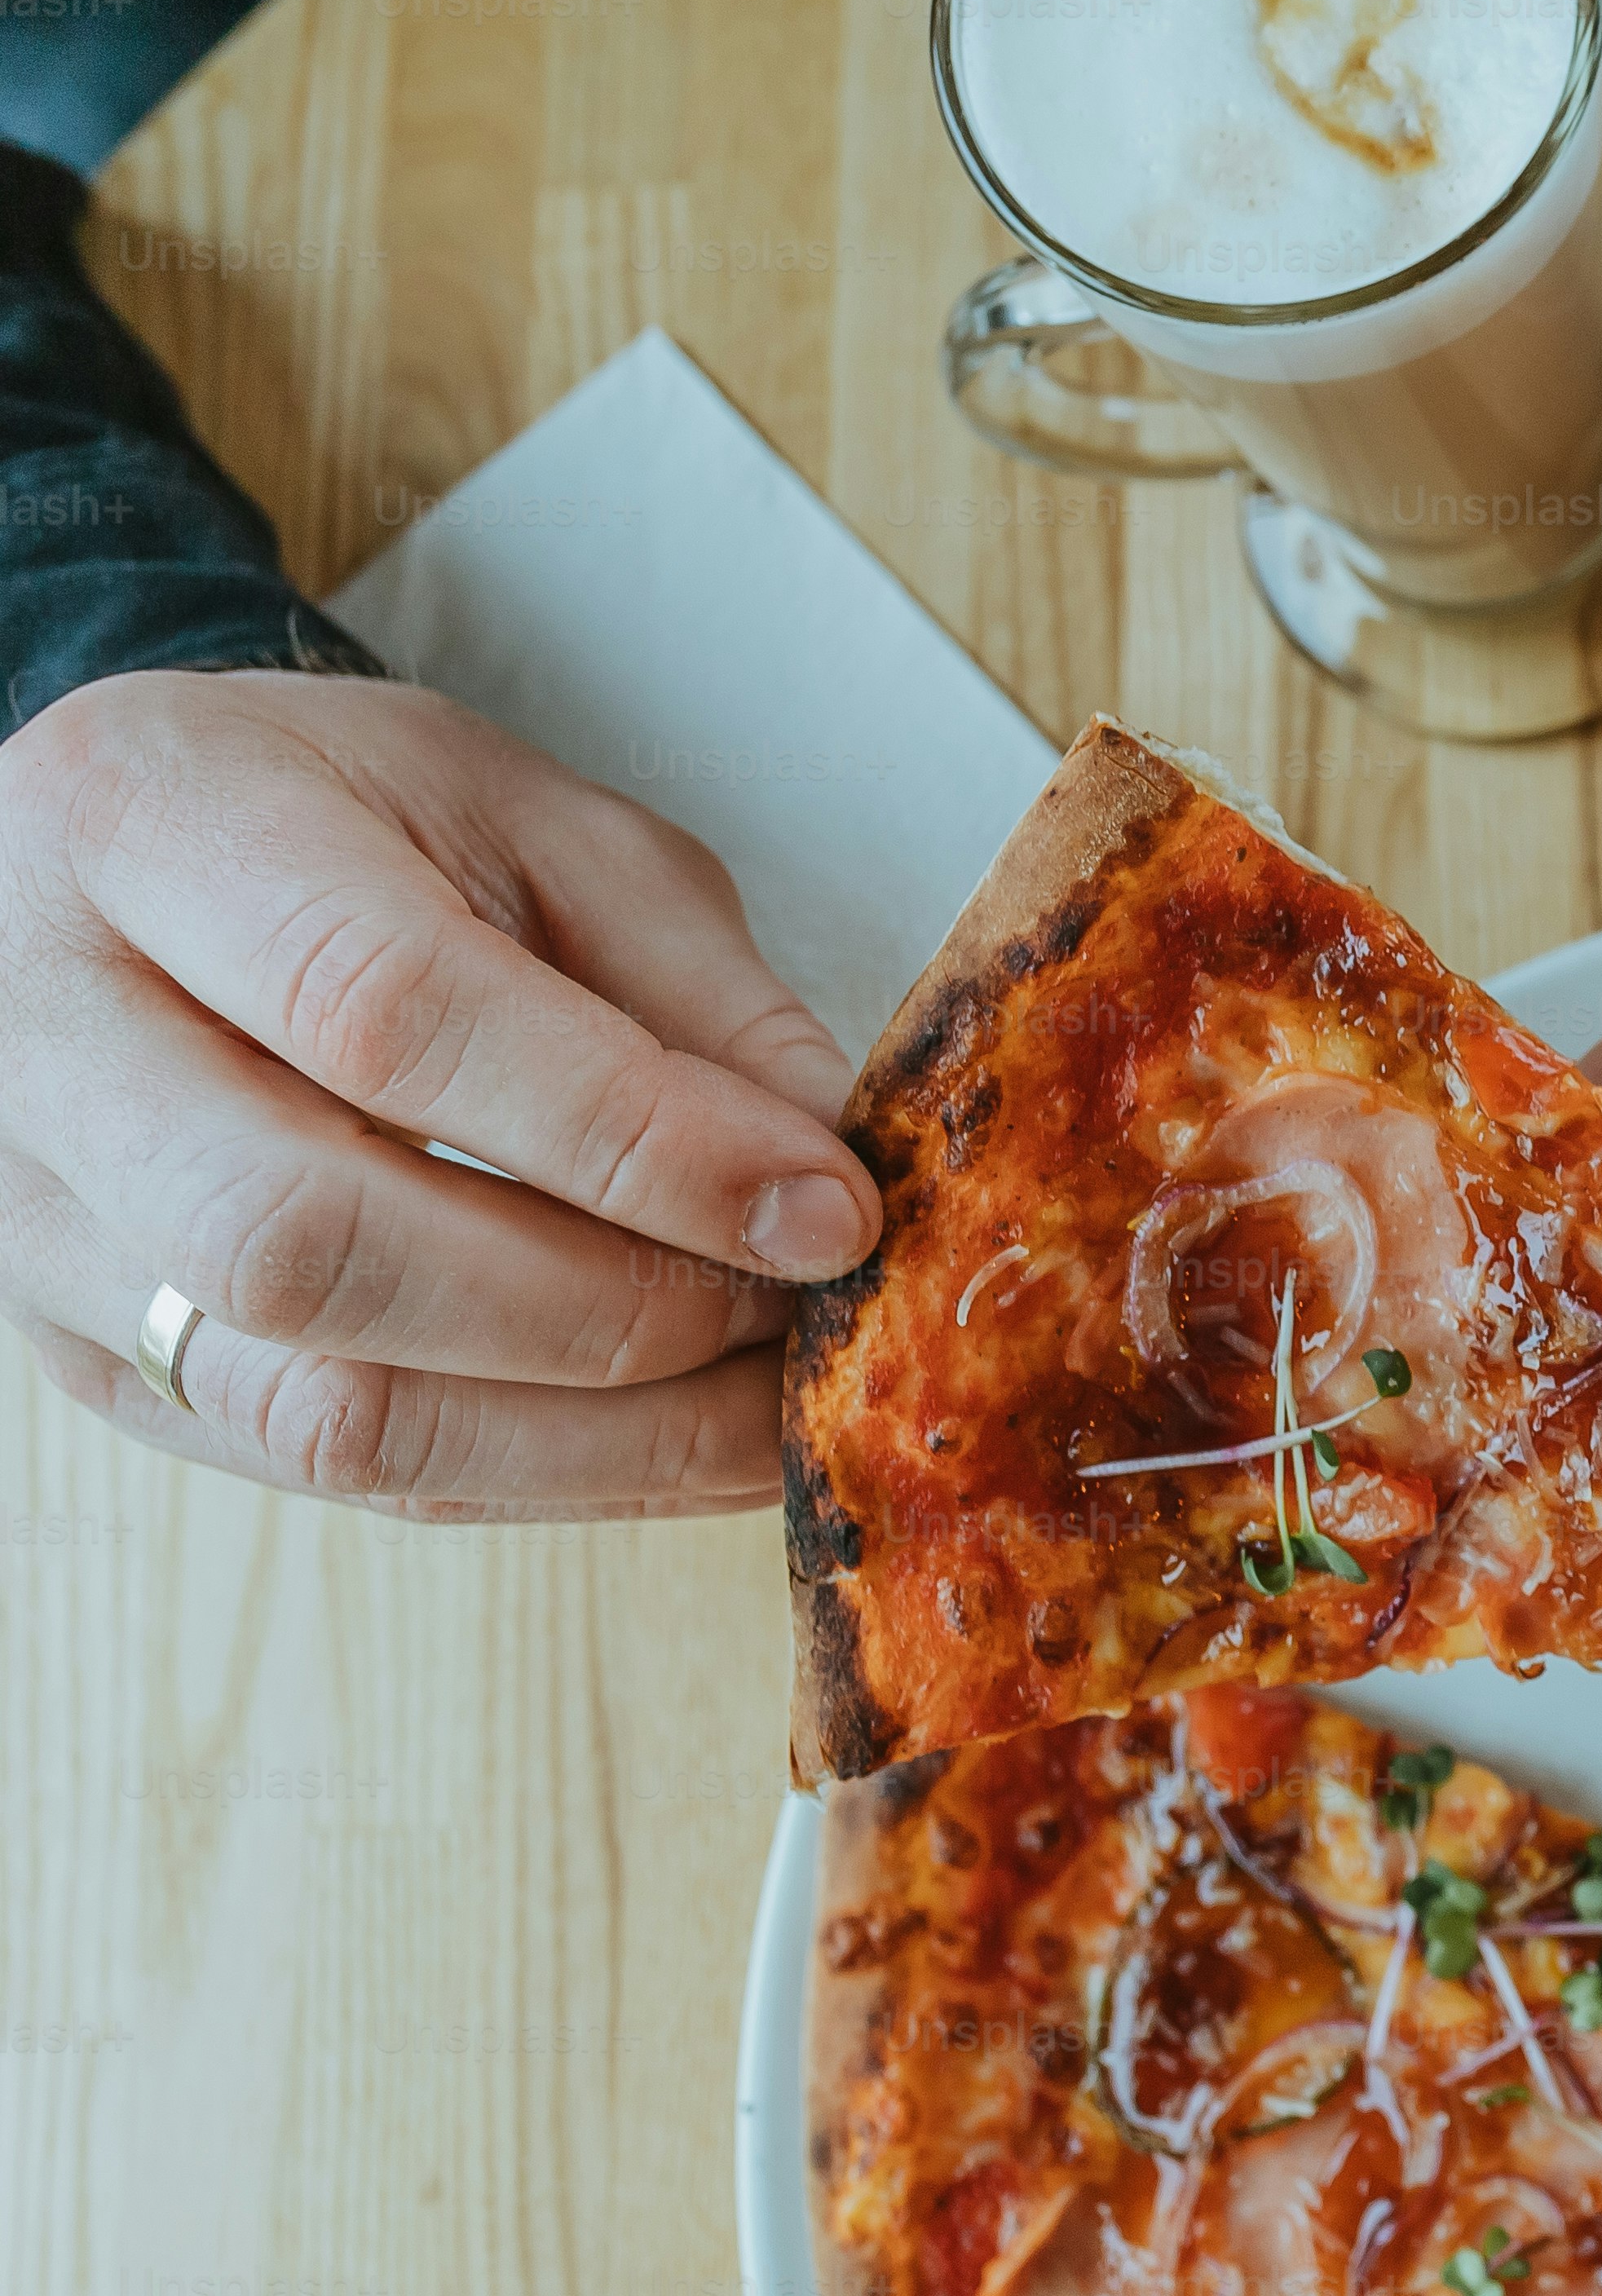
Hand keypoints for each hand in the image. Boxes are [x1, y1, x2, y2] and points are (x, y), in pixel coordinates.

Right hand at [0, 670, 880, 1515]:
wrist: (137, 862)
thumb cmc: (346, 824)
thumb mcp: (539, 825)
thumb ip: (689, 989)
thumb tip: (828, 1176)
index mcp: (150, 827)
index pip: (388, 1017)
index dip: (634, 1139)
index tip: (825, 1206)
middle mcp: (35, 1031)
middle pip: (307, 1242)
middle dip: (604, 1309)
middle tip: (796, 1311)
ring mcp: (32, 1219)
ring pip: (311, 1401)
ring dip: (591, 1435)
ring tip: (770, 1405)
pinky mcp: (87, 1356)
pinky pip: (322, 1467)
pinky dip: (533, 1471)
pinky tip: (673, 1434)